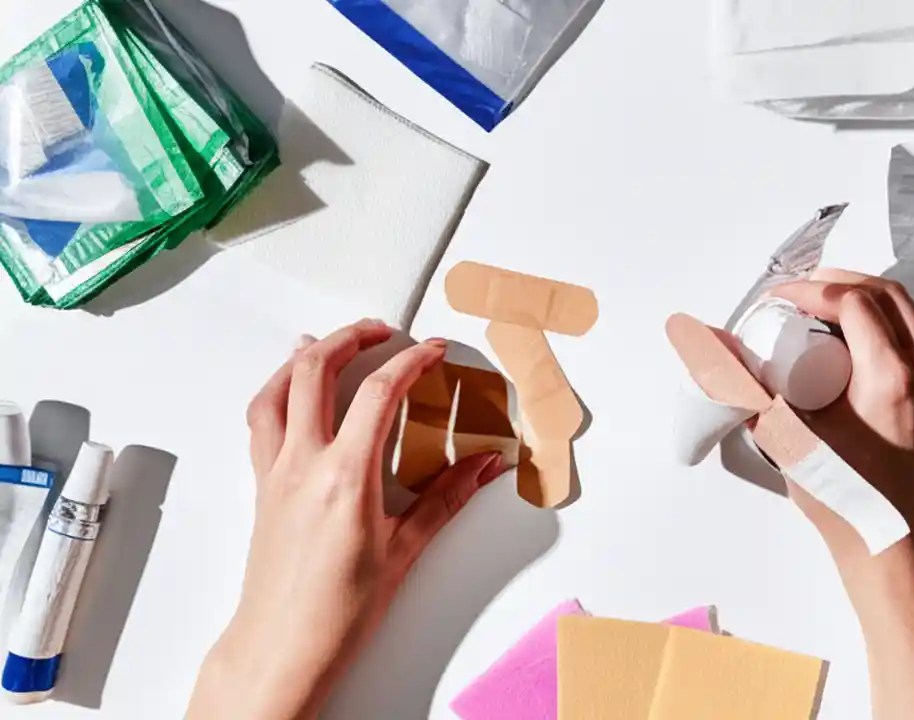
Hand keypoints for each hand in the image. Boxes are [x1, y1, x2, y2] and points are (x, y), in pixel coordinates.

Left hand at [187, 319, 507, 719]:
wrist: (282, 648)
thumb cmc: (338, 613)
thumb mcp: (404, 551)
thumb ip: (447, 499)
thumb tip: (483, 466)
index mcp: (345, 477)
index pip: (379, 392)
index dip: (411, 360)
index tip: (433, 349)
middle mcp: (302, 465)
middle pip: (316, 370)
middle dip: (353, 337)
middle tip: (385, 331)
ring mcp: (275, 472)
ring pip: (277, 388)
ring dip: (306, 355)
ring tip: (330, 341)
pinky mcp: (262, 486)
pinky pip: (262, 419)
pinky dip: (278, 390)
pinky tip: (292, 389)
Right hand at [773, 269, 913, 554]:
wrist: (897, 554)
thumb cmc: (848, 508)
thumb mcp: (788, 441)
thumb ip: (745, 387)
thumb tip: (709, 348)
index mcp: (893, 382)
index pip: (855, 303)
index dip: (811, 290)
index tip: (782, 299)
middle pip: (889, 297)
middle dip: (840, 284)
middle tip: (802, 293)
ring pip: (911, 318)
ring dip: (867, 303)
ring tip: (825, 312)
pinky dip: (890, 330)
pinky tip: (859, 344)